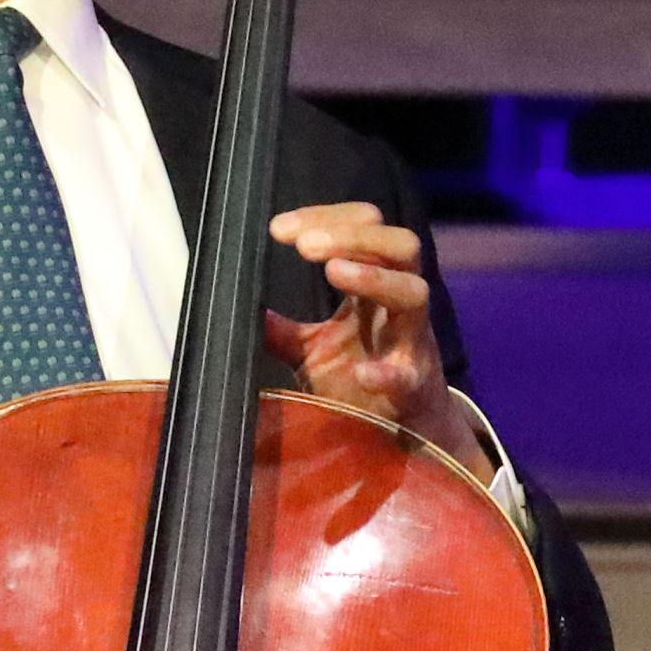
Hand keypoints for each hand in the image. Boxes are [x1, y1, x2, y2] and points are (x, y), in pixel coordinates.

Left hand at [265, 202, 491, 474]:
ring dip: (375, 277)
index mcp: (374, 285)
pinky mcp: (414, 385)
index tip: (279, 230)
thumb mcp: (313, 349)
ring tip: (333, 271)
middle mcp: (398, 302)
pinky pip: (408, 373)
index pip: (364, 228)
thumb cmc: (357, 378)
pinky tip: (362, 372)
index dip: (326, 218)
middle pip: (399, 245)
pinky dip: (386, 372)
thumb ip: (281, 329)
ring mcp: (411, 340)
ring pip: (414, 291)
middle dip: (354, 236)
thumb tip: (235, 308)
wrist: (399, 432)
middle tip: (305, 245)